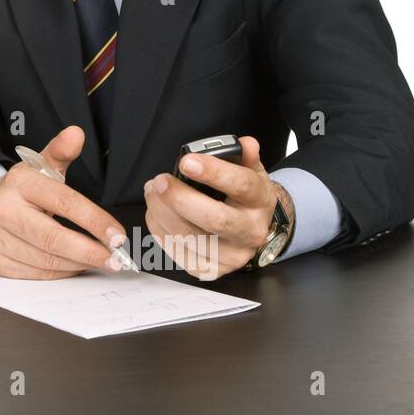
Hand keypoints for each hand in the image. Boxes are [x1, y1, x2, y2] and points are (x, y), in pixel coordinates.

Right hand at [0, 126, 130, 278]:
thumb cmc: (20, 191)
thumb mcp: (39, 166)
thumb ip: (61, 152)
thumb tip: (76, 134)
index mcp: (19, 183)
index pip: (64, 203)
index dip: (95, 221)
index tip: (118, 235)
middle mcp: (3, 210)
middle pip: (53, 238)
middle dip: (90, 252)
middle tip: (116, 259)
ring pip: (46, 260)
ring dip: (78, 264)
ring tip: (98, 261)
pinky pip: (36, 274)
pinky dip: (60, 273)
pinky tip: (73, 266)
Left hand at [142, 135, 293, 279]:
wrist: (251, 228)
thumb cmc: (243, 196)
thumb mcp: (249, 171)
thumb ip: (243, 155)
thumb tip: (245, 143)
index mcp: (261, 201)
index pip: (242, 186)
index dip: (213, 172)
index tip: (186, 162)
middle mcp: (250, 232)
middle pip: (214, 219)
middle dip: (179, 198)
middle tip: (159, 181)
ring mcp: (232, 256)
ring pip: (190, 237)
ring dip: (162, 212)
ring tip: (152, 192)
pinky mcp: (211, 271)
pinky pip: (179, 253)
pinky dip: (160, 231)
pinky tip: (155, 213)